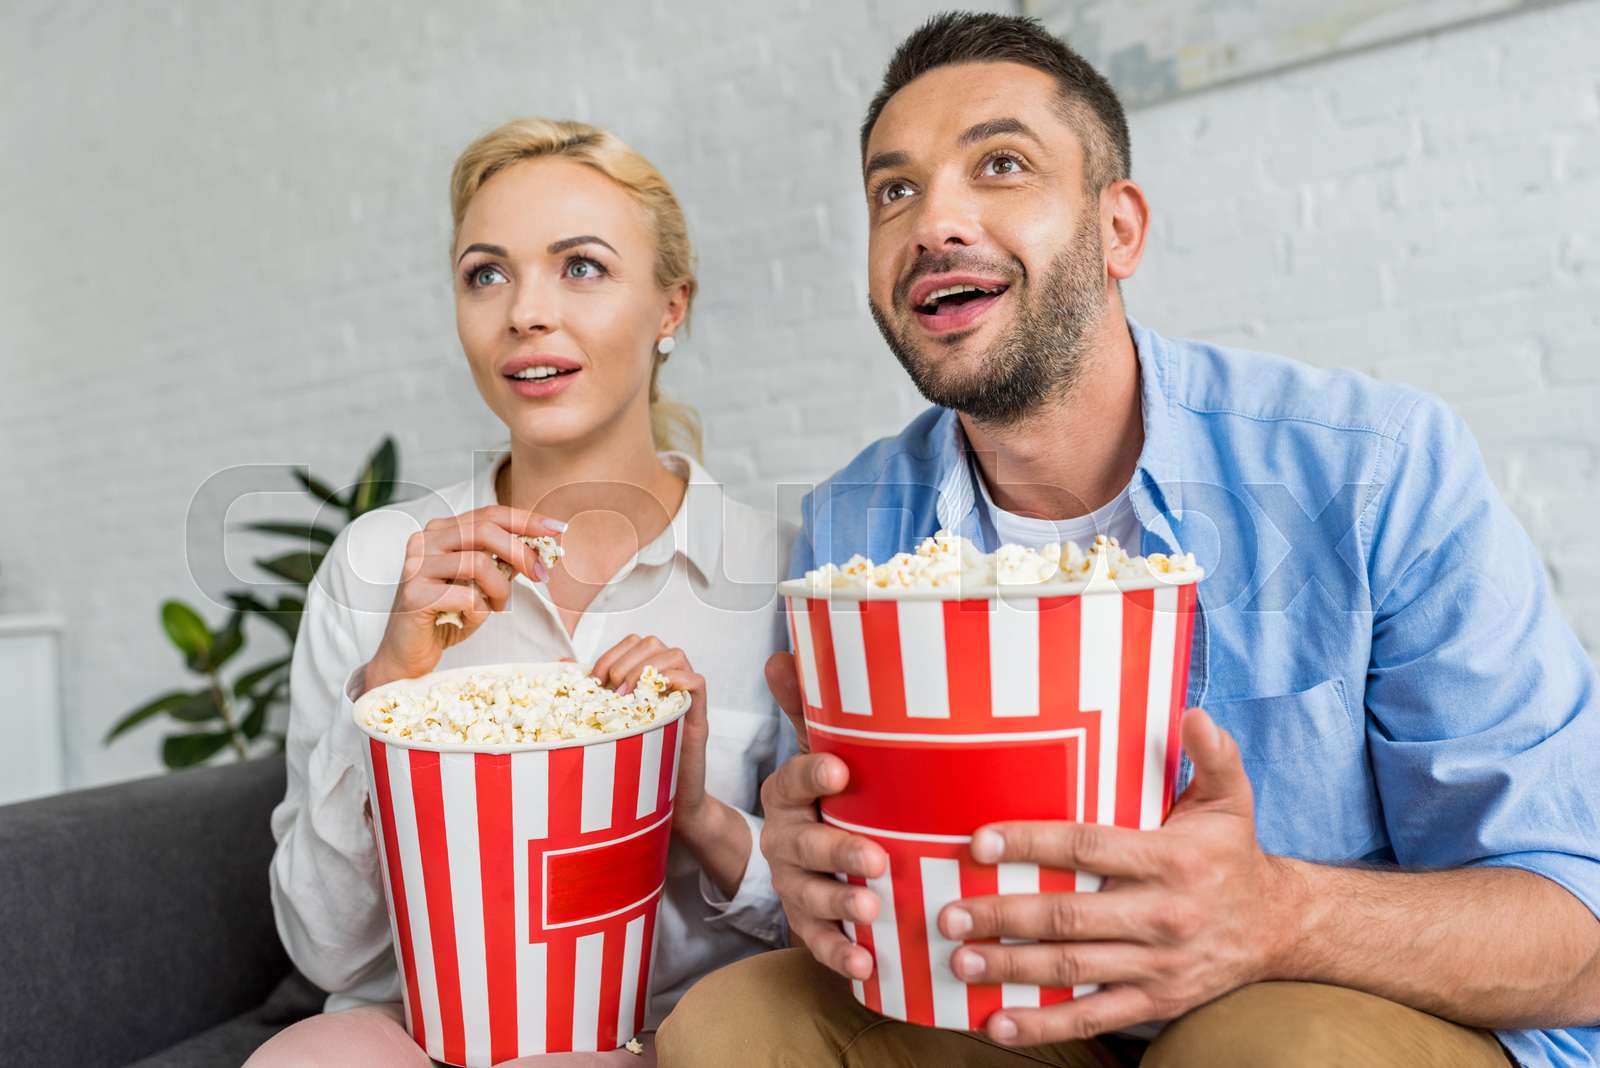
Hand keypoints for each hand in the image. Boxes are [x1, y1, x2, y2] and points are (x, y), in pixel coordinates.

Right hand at [365, 506, 563, 689]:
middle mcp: (424, 540)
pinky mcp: (414, 594)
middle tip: (542, 576)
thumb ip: (504, 562)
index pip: (489, 514)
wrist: (408, 655)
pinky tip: (470, 618)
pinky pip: (466, 596)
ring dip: (500, 590)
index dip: (526, 519)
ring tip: (498, 607)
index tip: (557, 529)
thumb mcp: (483, 585)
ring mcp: (416, 566)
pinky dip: (479, 610)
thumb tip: (541, 547)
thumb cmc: (447, 617)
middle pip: (485, 531)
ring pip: (478, 563)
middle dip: (522, 553)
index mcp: (441, 531)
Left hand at [590, 635, 708, 827]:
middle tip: (612, 691)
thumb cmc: (638, 769)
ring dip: (646, 669)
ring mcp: (685, 699)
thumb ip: (589, 696)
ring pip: (676, 655)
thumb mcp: (608, 727)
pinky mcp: (699, 718)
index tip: (596, 680)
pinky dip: (676, 680)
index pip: (634, 643)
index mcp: (646, 682)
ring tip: (628, 697)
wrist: (670, 807)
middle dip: (626, 660)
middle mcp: (667, 684)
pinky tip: (652, 699)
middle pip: (654, 643)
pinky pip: (698, 682)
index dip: (612, 654)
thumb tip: (561, 667)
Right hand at [758, 651, 887, 980]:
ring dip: (841, 906)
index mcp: (788, 794)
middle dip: (839, 851)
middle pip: (805, 844)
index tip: (842, 771)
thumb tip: (782, 653)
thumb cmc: (831, 796)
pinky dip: (841, 956)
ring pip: (810, 896)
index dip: (814, 775)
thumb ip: (807, 708)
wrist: (814, 857)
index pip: (794, 779)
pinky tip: (868, 966)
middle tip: (874, 859)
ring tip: (874, 913)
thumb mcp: (823, 749)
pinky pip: (818, 943)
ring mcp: (793, 884)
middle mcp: (785, 839)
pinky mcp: (807, 924)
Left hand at [939, 707, 1295, 1045]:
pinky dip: (1044, 1025)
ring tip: (960, 963)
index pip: (1087, 847)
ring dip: (1011, 969)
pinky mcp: (1156, 1002)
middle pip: (1069, 916)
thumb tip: (1194, 714)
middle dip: (1004, 916)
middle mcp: (1163, 915)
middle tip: (950, 916)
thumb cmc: (1236, 855)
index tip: (979, 842)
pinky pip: (1093, 1018)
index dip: (1030, 843)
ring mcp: (1157, 965)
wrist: (1281, 929)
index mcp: (1171, 860)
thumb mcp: (1232, 799)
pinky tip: (998, 1024)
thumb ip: (1213, 755)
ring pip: (1073, 970)